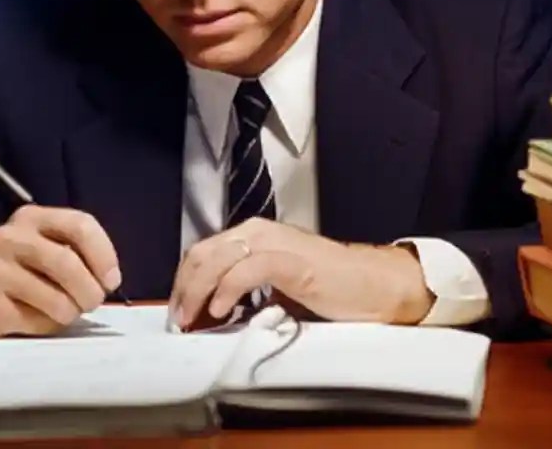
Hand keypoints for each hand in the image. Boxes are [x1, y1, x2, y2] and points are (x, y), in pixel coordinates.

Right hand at [0, 205, 121, 337]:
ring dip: (72, 313)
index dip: (105, 255)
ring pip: (58, 300)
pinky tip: (38, 320)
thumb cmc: (18, 268)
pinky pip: (37, 323)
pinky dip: (47, 327)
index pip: (80, 225)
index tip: (111, 280)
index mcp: (30, 217)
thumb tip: (108, 280)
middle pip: (68, 263)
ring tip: (66, 312)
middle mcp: (9, 238)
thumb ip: (75, 250)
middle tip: (92, 302)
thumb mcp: (41, 243)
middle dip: (91, 291)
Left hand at [168, 218, 433, 330]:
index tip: (177, 312)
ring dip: (197, 291)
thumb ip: (246, 290)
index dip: (183, 282)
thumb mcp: (277, 286)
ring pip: (218, 258)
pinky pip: (247, 269)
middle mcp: (260, 231)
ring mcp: (276, 243)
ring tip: (192, 319)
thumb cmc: (330, 288)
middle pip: (203, 253)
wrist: (374, 285)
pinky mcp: (292, 261)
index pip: (203, 251)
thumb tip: (210, 312)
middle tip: (178, 320)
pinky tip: (221, 311)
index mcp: (255, 234)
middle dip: (183, 288)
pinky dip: (227, 290)